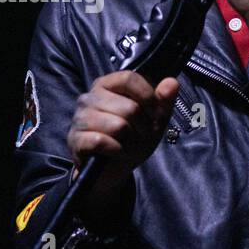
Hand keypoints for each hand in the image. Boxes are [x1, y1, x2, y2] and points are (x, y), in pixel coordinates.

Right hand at [66, 71, 180, 224]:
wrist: (113, 170)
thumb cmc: (131, 139)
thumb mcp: (152, 120)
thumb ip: (163, 100)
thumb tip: (172, 82)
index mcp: (107, 85)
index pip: (129, 78)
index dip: (148, 96)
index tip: (155, 113)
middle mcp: (89, 98)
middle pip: (129, 107)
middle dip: (142, 127)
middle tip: (140, 135)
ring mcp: (80, 118)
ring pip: (118, 126)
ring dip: (130, 141)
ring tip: (127, 144)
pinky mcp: (76, 139)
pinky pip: (102, 142)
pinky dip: (116, 151)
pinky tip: (116, 152)